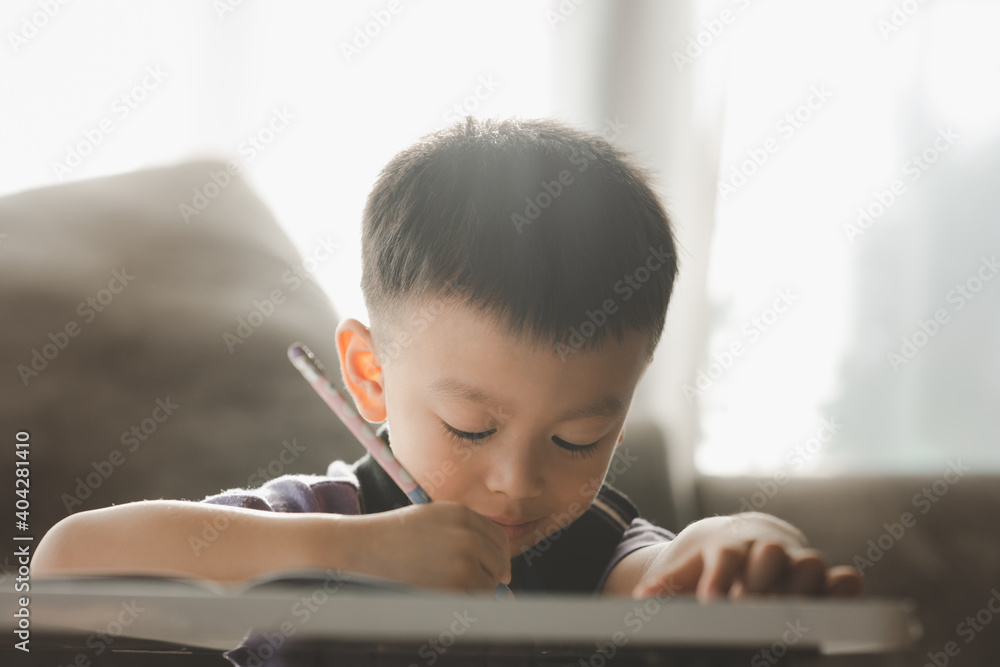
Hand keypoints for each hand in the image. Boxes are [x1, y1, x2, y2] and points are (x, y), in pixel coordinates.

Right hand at [343, 501, 511, 593]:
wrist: (360, 548)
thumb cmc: (391, 539)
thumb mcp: (432, 521)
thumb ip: (466, 538)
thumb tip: (504, 579)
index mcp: (462, 514)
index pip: (499, 540)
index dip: (496, 558)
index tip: (491, 571)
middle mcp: (468, 533)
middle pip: (499, 562)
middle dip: (488, 576)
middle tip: (465, 584)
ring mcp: (464, 558)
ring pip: (490, 583)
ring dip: (475, 591)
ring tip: (444, 587)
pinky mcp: (456, 583)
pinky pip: (477, 599)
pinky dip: (465, 602)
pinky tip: (441, 594)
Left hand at [631, 513, 861, 599]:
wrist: (745, 538)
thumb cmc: (712, 559)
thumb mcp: (689, 568)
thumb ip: (669, 583)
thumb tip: (642, 597)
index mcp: (730, 544)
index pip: (726, 556)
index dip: (720, 578)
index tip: (711, 602)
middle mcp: (766, 548)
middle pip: (770, 555)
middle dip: (761, 582)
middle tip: (748, 610)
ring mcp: (798, 560)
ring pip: (809, 564)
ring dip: (800, 589)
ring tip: (786, 620)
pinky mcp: (824, 579)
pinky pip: (844, 581)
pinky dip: (844, 591)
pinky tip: (839, 612)